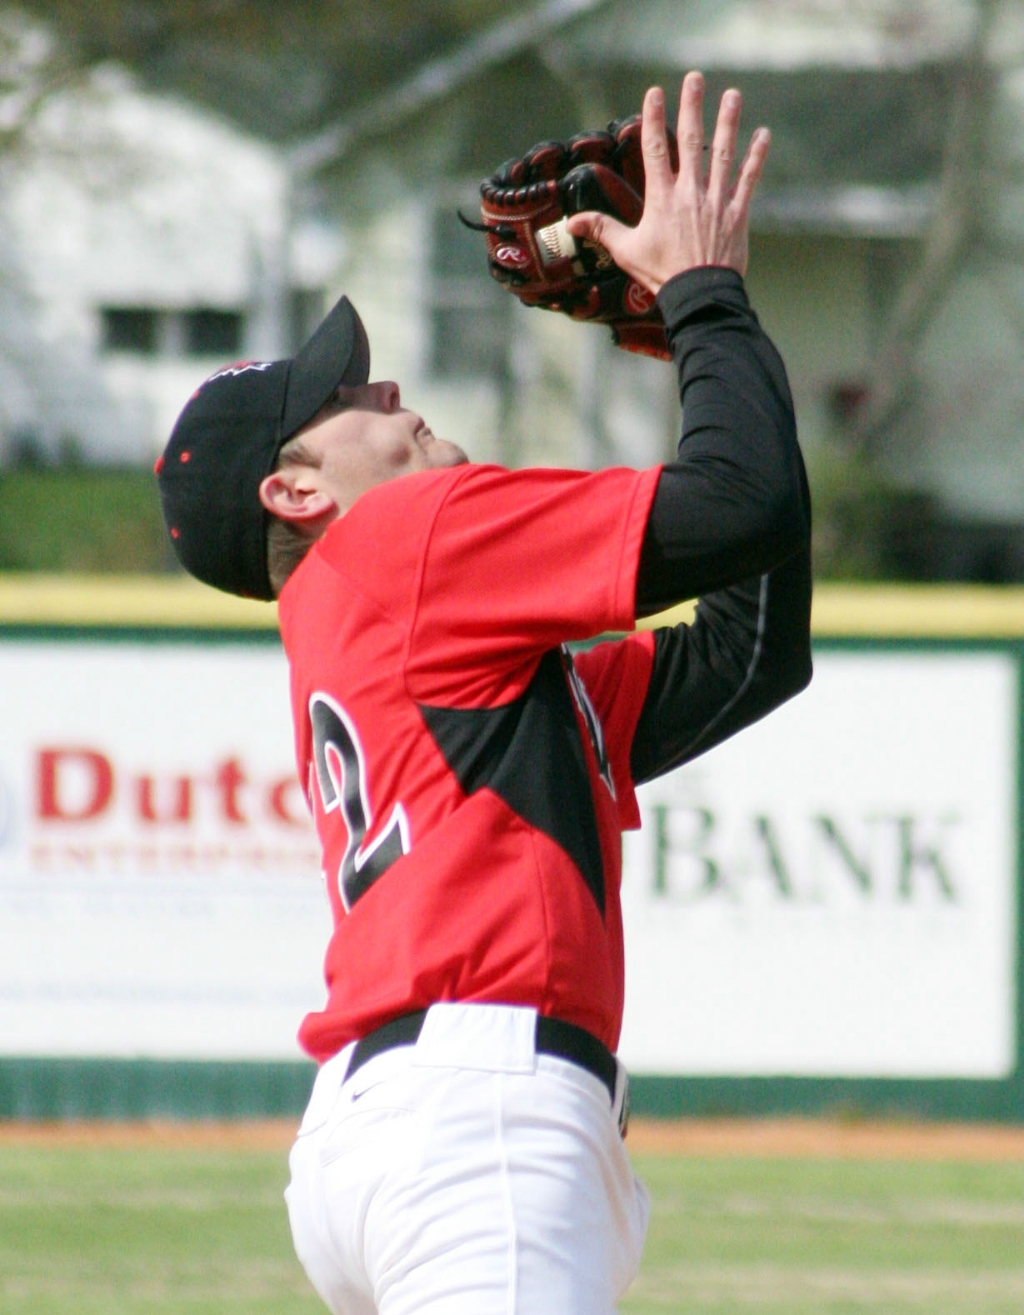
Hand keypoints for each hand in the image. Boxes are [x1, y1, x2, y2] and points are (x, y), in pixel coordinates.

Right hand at [566, 72, 769, 293]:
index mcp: (662, 198)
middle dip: (693, 107)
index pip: (656, 150)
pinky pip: (748, 180)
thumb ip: (602, 230)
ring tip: (732, 95)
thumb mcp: (627, 252)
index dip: (655, 119)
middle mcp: (690, 193)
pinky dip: (756, 157)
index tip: (655, 92)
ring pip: (723, 154)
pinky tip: (763, 135)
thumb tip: (571, 222)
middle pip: (692, 141)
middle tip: (695, 78)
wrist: (698, 296)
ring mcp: (716, 201)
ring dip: (728, 122)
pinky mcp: (737, 214)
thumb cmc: (661, 275)